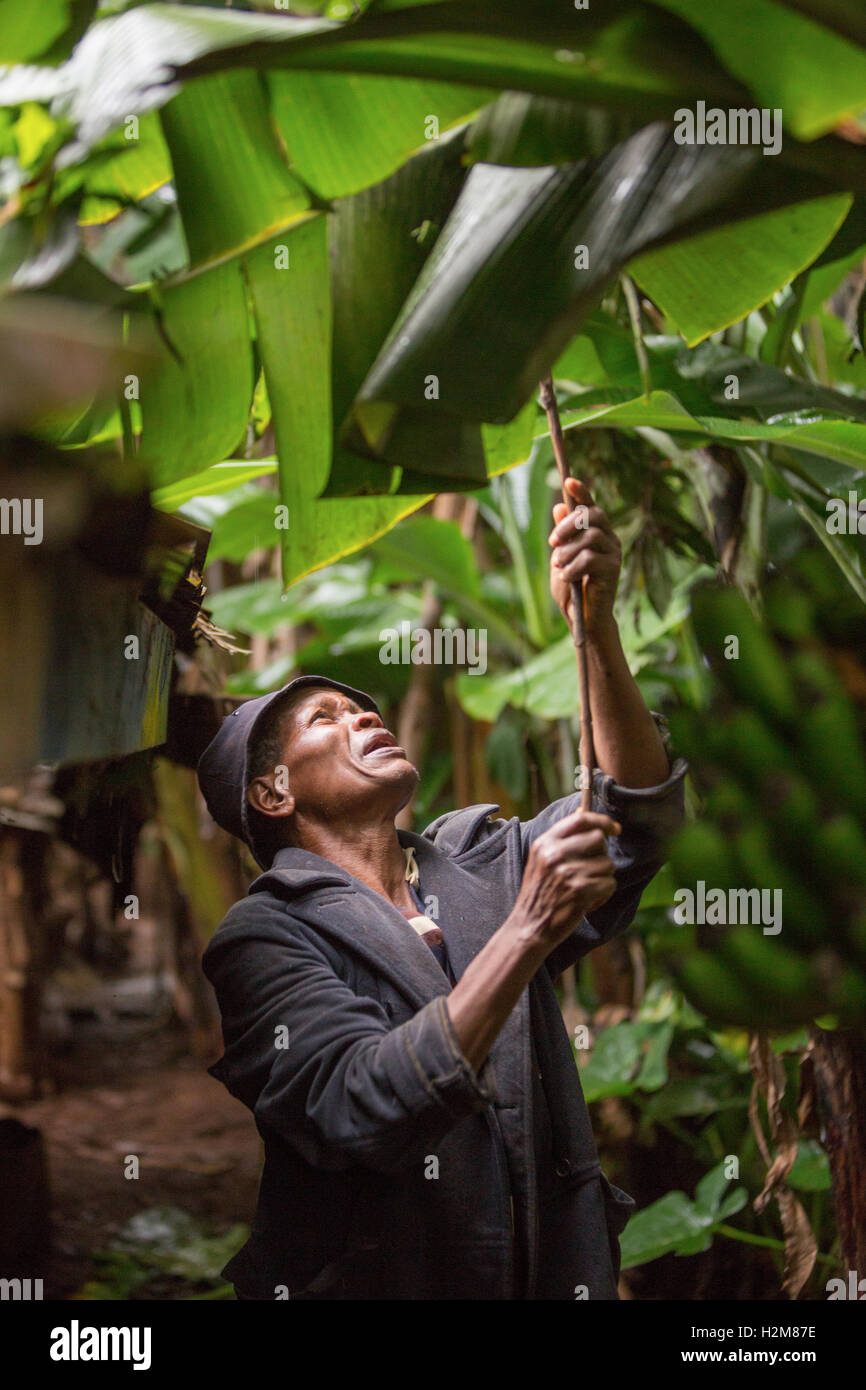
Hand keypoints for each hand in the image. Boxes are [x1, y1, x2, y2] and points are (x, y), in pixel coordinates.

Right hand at [511, 810, 620, 948]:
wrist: (529, 926)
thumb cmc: (539, 892)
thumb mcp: (542, 859)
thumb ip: (562, 837)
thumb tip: (583, 812)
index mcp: (545, 843)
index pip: (580, 819)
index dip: (602, 821)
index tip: (614, 829)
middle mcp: (555, 854)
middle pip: (598, 839)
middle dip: (602, 854)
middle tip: (592, 869)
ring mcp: (568, 873)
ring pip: (607, 863)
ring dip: (603, 878)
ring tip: (586, 888)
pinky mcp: (580, 891)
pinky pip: (610, 883)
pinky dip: (604, 894)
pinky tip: (589, 901)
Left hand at [548, 477, 621, 635]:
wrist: (581, 618)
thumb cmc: (571, 588)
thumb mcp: (561, 558)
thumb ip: (563, 535)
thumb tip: (559, 506)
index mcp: (595, 532)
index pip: (591, 506)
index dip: (581, 492)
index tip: (568, 481)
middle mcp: (608, 538)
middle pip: (592, 515)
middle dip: (567, 526)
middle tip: (552, 543)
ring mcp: (613, 553)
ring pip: (589, 537)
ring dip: (568, 552)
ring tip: (559, 567)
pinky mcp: (614, 569)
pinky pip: (590, 558)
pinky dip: (573, 568)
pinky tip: (568, 578)